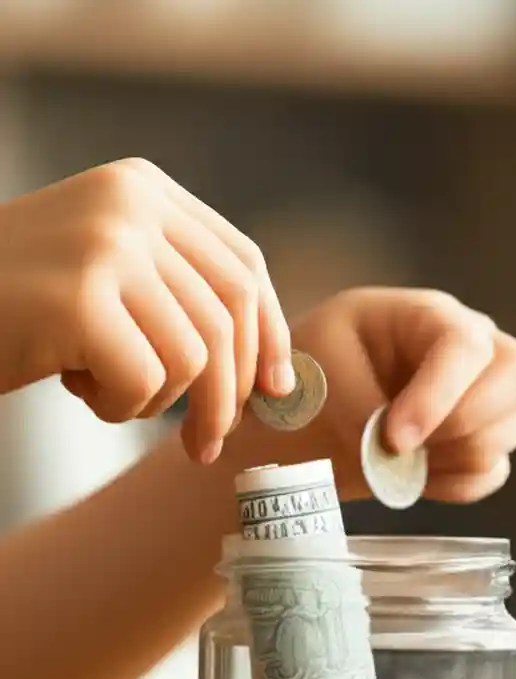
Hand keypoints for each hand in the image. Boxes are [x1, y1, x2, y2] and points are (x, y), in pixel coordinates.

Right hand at [0, 158, 293, 462]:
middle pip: (231, 311)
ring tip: (101, 389)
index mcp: (142, 187)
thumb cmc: (10, 310)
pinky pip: (146, 380)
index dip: (269, 332)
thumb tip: (273, 372)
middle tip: (208, 442)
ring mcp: (105, 244)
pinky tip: (73, 388)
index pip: (242, 263)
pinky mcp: (78, 297)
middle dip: (231, 389)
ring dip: (156, 399)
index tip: (278, 389)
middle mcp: (130, 203)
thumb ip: (176, 295)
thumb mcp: (102, 275)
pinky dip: (118, 406)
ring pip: (192, 354)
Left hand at [226, 287, 515, 502]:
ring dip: (454, 455)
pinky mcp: (489, 439)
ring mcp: (492, 393)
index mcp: (430, 315)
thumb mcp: (316, 372)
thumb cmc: (313, 376)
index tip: (394, 438)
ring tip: (400, 454)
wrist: (309, 416)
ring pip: (514, 427)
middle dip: (464, 423)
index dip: (439, 395)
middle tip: (401, 444)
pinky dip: (452, 484)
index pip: (466, 345)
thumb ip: (356, 403)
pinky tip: (414, 472)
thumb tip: (398, 448)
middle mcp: (478, 346)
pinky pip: (493, 471)